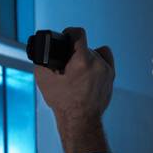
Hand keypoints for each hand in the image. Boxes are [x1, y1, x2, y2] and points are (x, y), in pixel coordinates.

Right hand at [34, 27, 114, 152]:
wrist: (80, 120)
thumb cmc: (63, 102)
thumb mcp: (44, 80)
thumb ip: (42, 62)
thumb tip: (42, 53)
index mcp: (81, 61)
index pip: (78, 33)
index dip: (69, 32)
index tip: (65, 36)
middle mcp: (97, 63)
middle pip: (84, 46)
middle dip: (74, 52)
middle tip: (67, 64)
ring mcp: (106, 69)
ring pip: (94, 52)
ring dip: (85, 57)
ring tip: (77, 68)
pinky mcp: (111, 76)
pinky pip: (105, 57)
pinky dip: (97, 59)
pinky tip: (91, 65)